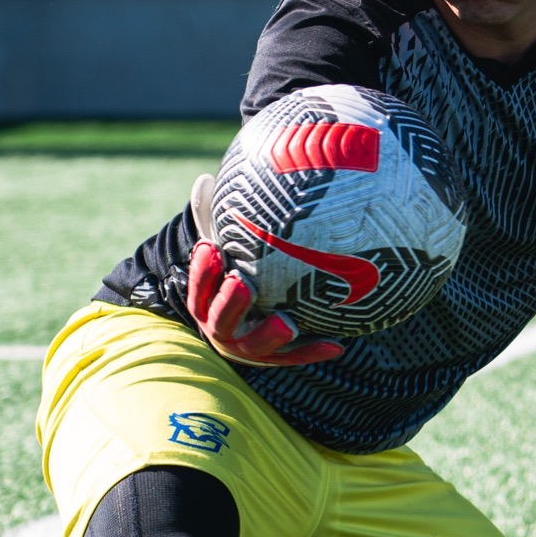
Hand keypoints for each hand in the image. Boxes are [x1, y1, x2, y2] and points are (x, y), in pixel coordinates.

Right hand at [183, 174, 342, 366]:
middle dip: (229, 302)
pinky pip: (294, 357)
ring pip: (255, 346)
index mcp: (206, 302)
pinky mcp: (275, 358)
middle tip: (242, 283)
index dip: (201, 270)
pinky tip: (337, 345)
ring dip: (269, 334)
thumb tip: (207, 178)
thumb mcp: (228, 250)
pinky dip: (313, 351)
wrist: (246, 322)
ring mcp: (248, 346)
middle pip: (220, 319)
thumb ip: (218, 219)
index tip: (209, 245)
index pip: (198, 287)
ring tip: (286, 323)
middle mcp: (222, 327)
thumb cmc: (237, 272)